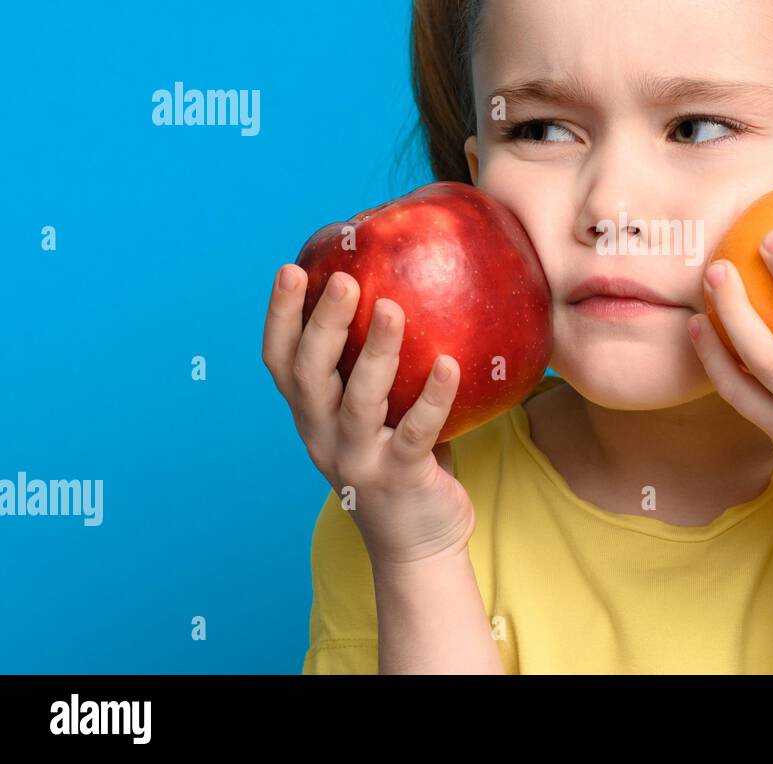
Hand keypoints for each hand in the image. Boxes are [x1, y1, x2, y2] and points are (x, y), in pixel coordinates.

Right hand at [262, 264, 475, 565]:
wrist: (417, 546)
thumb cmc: (400, 463)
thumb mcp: (376, 416)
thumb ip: (376, 370)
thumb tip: (403, 290)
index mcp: (312, 417)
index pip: (281, 362)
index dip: (280, 316)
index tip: (290, 268)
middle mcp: (324, 438)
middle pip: (311, 374)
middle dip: (323, 323)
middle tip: (344, 278)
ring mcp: (359, 461)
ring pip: (360, 400)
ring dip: (375, 351)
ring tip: (392, 307)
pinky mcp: (400, 479)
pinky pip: (417, 433)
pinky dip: (433, 397)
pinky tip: (450, 364)